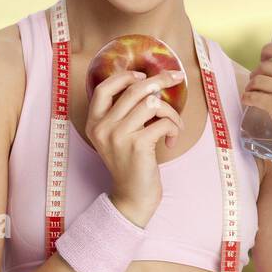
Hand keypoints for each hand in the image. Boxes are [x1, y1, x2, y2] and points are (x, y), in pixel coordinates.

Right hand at [85, 68, 185, 226]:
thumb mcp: (117, 137)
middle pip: (134, 90)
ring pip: (152, 104)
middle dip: (160, 80)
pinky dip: (174, 129)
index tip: (144, 74)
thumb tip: (148, 83)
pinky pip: (163, 122)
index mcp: (94, 123)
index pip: (104, 88)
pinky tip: (171, 142)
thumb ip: (123, 113)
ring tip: (174, 126)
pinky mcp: (137, 145)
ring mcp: (118, 136)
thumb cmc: (131, 164)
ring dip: (171, 113)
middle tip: (177, 77)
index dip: (125, 76)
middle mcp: (102, 127)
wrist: (132, 196)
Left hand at [240, 39, 271, 173]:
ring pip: (258, 80)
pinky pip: (253, 96)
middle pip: (267, 65)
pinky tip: (247, 100)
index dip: (268, 49)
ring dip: (251, 84)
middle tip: (257, 79)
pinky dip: (246, 97)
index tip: (264, 55)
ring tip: (251, 90)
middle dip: (258, 71)